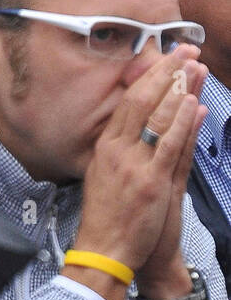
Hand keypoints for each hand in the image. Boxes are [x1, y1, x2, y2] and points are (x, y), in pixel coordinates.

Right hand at [76, 52, 205, 276]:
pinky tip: (192, 105)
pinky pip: (169, 146)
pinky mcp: (151, 182)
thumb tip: (143, 122)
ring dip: (178, 89)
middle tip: (184, 50)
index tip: (166, 57)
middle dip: (165, 73)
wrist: (105, 248)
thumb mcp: (105, 173)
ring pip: (157, 117)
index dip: (148, 76)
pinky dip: (182, 123)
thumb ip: (126, 147)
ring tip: (194, 67)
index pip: (127, 101)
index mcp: (105, 145)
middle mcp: (116, 149)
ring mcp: (133, 164)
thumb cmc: (109, 214)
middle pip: (141, 100)